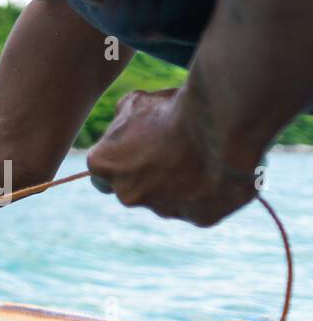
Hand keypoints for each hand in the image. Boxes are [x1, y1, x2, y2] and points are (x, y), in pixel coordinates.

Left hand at [86, 88, 258, 225]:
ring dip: (177, 184)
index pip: (101, 171)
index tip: (136, 151)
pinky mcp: (197, 218)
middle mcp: (127, 193)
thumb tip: (123, 122)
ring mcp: (161, 208)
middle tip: (172, 151)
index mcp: (105, 164)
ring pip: (166, 200)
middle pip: (133, 189)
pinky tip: (218, 170)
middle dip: (147, 175)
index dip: (119, 161)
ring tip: (200, 156)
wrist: (219, 129)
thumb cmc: (173, 110)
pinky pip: (199, 206)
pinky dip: (206, 193)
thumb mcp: (136, 102)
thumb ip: (122, 119)